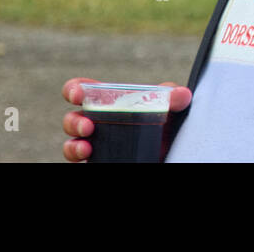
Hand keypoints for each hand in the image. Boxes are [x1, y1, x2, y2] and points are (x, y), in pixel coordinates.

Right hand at [61, 77, 191, 161]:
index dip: (73, 89)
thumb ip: (174, 98)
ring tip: (87, 149)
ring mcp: (98, 144)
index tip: (78, 94)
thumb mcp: (170, 106)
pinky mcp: (102, 160)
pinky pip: (83, 164)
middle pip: (72, 119)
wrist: (171, 146)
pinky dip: (81, 162)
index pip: (81, 90)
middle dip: (74, 122)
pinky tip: (92, 159)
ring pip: (72, 145)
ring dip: (73, 147)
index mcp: (108, 101)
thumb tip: (181, 95)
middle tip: (88, 127)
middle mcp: (97, 122)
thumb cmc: (164, 119)